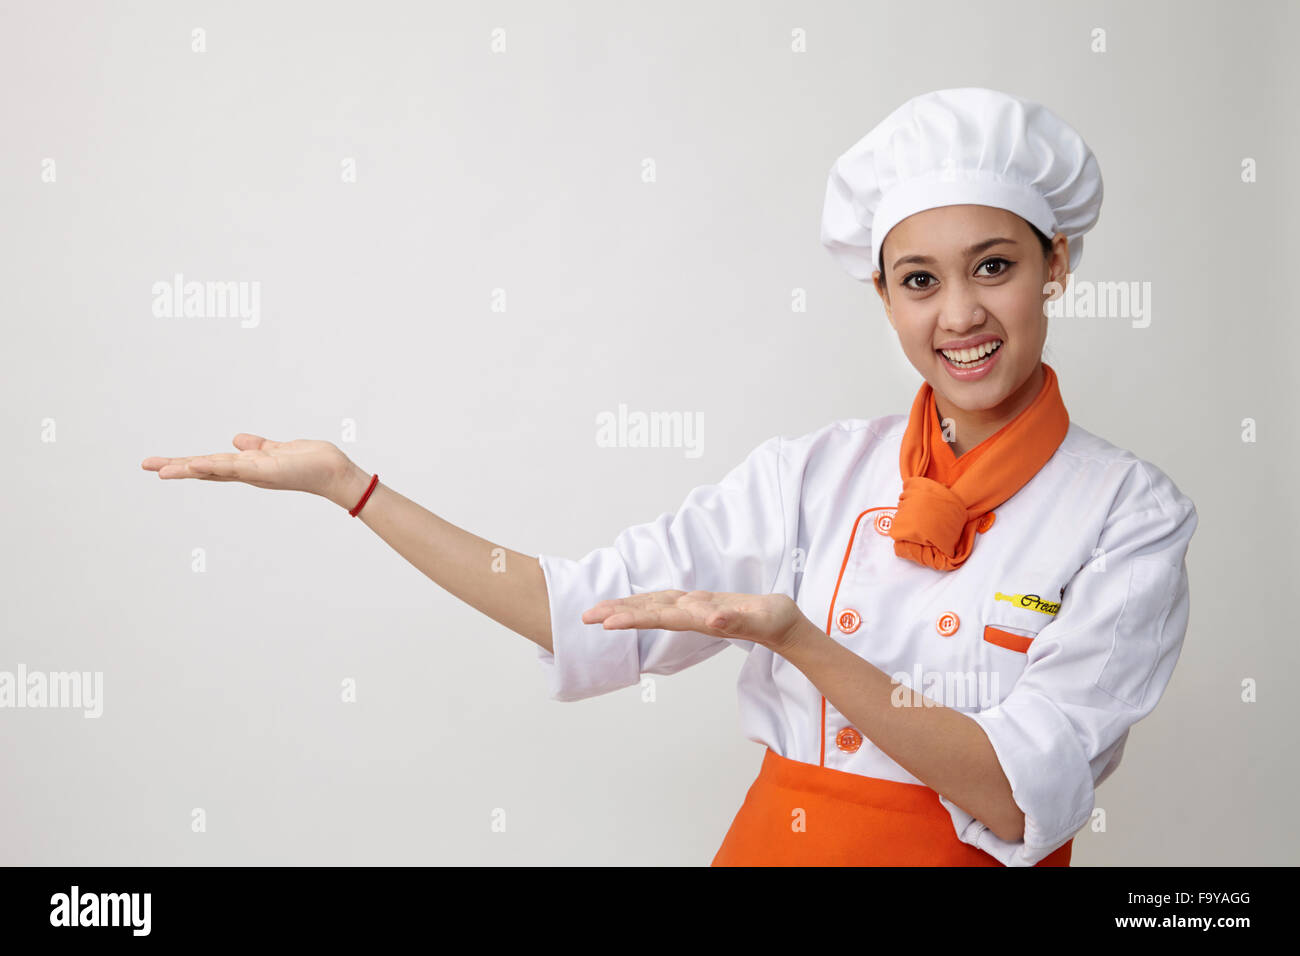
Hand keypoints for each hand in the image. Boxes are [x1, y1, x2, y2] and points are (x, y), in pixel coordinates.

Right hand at [140, 434, 368, 507]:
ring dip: (186, 469)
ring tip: (159, 469)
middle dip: (175, 468)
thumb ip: (257, 446)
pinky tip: (193, 465)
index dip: (187, 464)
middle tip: (146, 466)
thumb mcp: (277, 450)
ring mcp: (253, 472)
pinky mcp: (263, 470)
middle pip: (204, 469)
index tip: (162, 464)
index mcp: (247, 466)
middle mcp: (246, 472)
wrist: (334, 471)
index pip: (211, 464)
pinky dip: (212, 466)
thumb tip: (237, 439)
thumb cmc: (310, 462)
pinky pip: (233, 467)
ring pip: (212, 469)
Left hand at [581, 589, 810, 653]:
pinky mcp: (702, 605)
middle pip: (648, 613)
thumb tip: (711, 621)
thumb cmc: (774, 621)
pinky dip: (649, 602)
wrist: (785, 627)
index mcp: (700, 618)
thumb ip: (735, 620)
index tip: (605, 623)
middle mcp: (692, 615)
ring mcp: (696, 610)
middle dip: (617, 613)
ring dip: (627, 608)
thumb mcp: (758, 619)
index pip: (658, 617)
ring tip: (601, 612)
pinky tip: (638, 603)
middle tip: (585, 616)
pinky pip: (668, 602)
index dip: (631, 618)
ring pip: (654, 607)